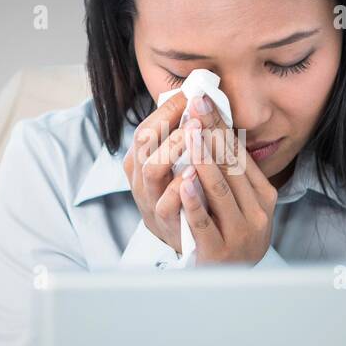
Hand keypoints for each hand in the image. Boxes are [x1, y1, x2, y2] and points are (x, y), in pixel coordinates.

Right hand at [122, 91, 191, 253]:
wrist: (196, 251)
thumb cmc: (192, 203)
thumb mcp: (182, 171)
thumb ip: (186, 144)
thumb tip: (202, 104)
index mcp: (143, 166)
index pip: (146, 129)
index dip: (165, 110)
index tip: (188, 94)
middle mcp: (143, 183)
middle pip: (143, 144)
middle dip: (167, 123)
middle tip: (193, 111)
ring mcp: (153, 204)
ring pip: (152, 171)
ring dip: (172, 148)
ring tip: (193, 132)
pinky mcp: (169, 226)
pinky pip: (167, 205)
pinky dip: (179, 188)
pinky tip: (194, 172)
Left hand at [178, 95, 278, 264]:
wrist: (231, 283)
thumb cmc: (231, 235)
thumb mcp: (241, 203)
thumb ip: (231, 172)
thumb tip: (211, 127)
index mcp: (263, 196)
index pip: (239, 155)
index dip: (221, 126)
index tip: (205, 100)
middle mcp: (256, 213)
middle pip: (231, 167)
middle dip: (211, 134)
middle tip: (196, 106)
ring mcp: (240, 233)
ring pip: (220, 190)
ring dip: (203, 159)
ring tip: (190, 133)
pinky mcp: (219, 251)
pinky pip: (204, 222)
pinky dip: (194, 200)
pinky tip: (184, 181)